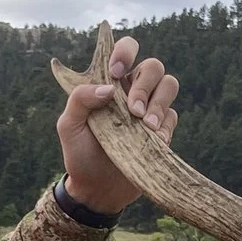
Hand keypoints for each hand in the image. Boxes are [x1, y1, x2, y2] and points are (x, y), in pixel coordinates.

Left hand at [56, 34, 178, 216]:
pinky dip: (164, 126)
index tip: (115, 73)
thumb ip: (80, 99)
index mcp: (109, 82)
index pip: (125, 50)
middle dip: (145, 85)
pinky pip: (172, 116)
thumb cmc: (79, 154)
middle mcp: (132, 91)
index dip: (125, 53)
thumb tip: (108, 88)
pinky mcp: (162, 131)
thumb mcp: (68, 126)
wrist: (96, 190)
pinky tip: (152, 141)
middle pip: (153, 66)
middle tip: (133, 111)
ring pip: (169, 85)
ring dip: (159, 103)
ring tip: (145, 126)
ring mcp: (149, 110)